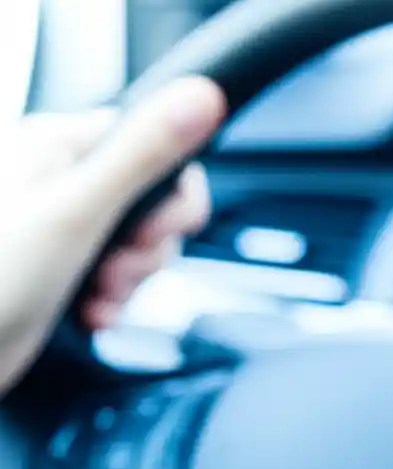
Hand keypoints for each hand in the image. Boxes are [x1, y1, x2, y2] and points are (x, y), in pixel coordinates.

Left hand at [0, 77, 224, 392]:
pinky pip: (113, 272)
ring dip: (130, 280)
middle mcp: (58, 177)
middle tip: (118, 269)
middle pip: (152, 200)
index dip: (171, 196)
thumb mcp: (77, 214)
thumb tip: (200, 96)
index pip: (153, 144)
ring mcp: (58, 222)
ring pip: (137, 242)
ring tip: (97, 295)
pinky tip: (88, 312)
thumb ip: (143, 155)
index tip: (155, 232)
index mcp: (56, 145)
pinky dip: (110, 298)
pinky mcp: (57, 264)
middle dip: (148, 249)